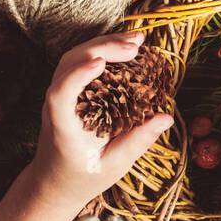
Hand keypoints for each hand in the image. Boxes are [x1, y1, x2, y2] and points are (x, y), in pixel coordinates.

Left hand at [27, 31, 173, 210]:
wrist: (54, 180)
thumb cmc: (83, 176)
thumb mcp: (114, 165)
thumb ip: (138, 141)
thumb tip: (166, 117)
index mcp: (64, 127)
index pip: (61, 95)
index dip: (77, 74)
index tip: (100, 63)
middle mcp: (56, 105)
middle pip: (69, 64)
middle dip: (102, 48)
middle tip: (136, 45)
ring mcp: (59, 94)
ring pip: (73, 57)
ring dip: (103, 44)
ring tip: (136, 40)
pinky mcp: (68, 90)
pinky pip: (80, 61)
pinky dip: (102, 49)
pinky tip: (125, 47)